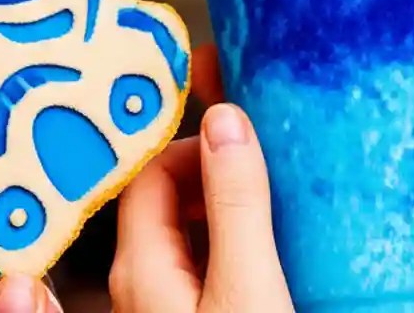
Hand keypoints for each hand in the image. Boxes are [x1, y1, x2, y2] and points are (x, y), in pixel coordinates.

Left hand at [109, 100, 293, 311]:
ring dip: (226, 212)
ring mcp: (157, 310)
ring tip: (277, 207)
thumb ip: (235, 205)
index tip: (250, 140)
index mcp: (138, 266)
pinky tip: (270, 257)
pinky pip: (200, 271)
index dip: (198, 145)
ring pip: (185, 237)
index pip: (150, 170)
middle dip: (215, 174)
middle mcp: (136, 286)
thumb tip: (224, 119)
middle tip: (270, 169)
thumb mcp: (247, 284)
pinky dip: (231, 248)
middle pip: (164, 201)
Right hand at [157, 0, 413, 312]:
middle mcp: (370, 176)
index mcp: (404, 131)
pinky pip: (294, 251)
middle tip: (213, 67)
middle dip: (239, 96)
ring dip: (234, 160)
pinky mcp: (352, 275)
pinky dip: (257, 230)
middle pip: (286, 129)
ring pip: (276, 188)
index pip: (329, 82)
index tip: (239, 22)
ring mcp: (357, 229)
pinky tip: (234, 206)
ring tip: (208, 131)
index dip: (278, 51)